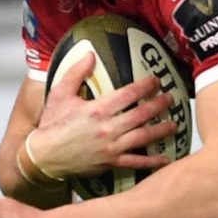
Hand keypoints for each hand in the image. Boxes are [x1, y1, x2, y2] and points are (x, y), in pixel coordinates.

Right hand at [28, 51, 177, 177]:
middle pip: (141, 115)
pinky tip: (166, 160)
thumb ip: (76, 73)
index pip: (128, 95)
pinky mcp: (111, 163)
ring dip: (161, 130)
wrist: (42, 157)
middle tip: (171, 98)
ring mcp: (111, 147)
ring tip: (174, 123)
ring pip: (143, 137)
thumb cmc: (51, 125)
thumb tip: (90, 54)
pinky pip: (136, 162)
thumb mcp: (59, 94)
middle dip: (158, 105)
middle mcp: (108, 128)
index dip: (145, 86)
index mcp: (97, 110)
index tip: (156, 80)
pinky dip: (152, 162)